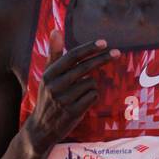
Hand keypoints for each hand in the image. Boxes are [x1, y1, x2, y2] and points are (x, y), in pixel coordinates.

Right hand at [27, 30, 119, 154]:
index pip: (72, 56)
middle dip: (103, 59)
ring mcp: (64, 100)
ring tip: (79, 94)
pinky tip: (83, 102)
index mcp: (49, 74)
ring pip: (91, 83)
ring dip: (91, 86)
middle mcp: (55, 86)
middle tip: (117, 53)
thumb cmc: (48, 97)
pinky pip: (93, 96)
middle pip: (85, 68)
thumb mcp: (47, 75)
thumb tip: (56, 30)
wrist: (41, 128)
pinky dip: (92, 96)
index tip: (104, 43)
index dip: (89, 49)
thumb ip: (54, 53)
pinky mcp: (73, 112)